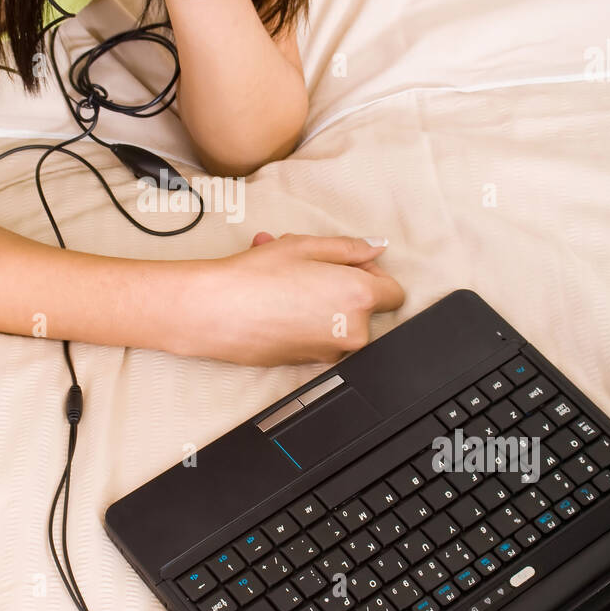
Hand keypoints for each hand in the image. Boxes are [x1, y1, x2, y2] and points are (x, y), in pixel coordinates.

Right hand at [180, 232, 404, 366]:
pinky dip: (304, 321)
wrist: (216, 311)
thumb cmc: (257, 275)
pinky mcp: (307, 364)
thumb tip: (377, 249)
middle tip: (303, 267)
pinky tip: (274, 301)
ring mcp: (329, 352)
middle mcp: (351, 331)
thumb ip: (350, 248)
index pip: (393, 292)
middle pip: (363, 308)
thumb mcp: (306, 246)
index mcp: (358, 297)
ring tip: (281, 279)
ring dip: (318, 301)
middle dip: (338, 286)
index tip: (345, 267)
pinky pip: (317, 337)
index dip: (371, 275)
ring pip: (336, 322)